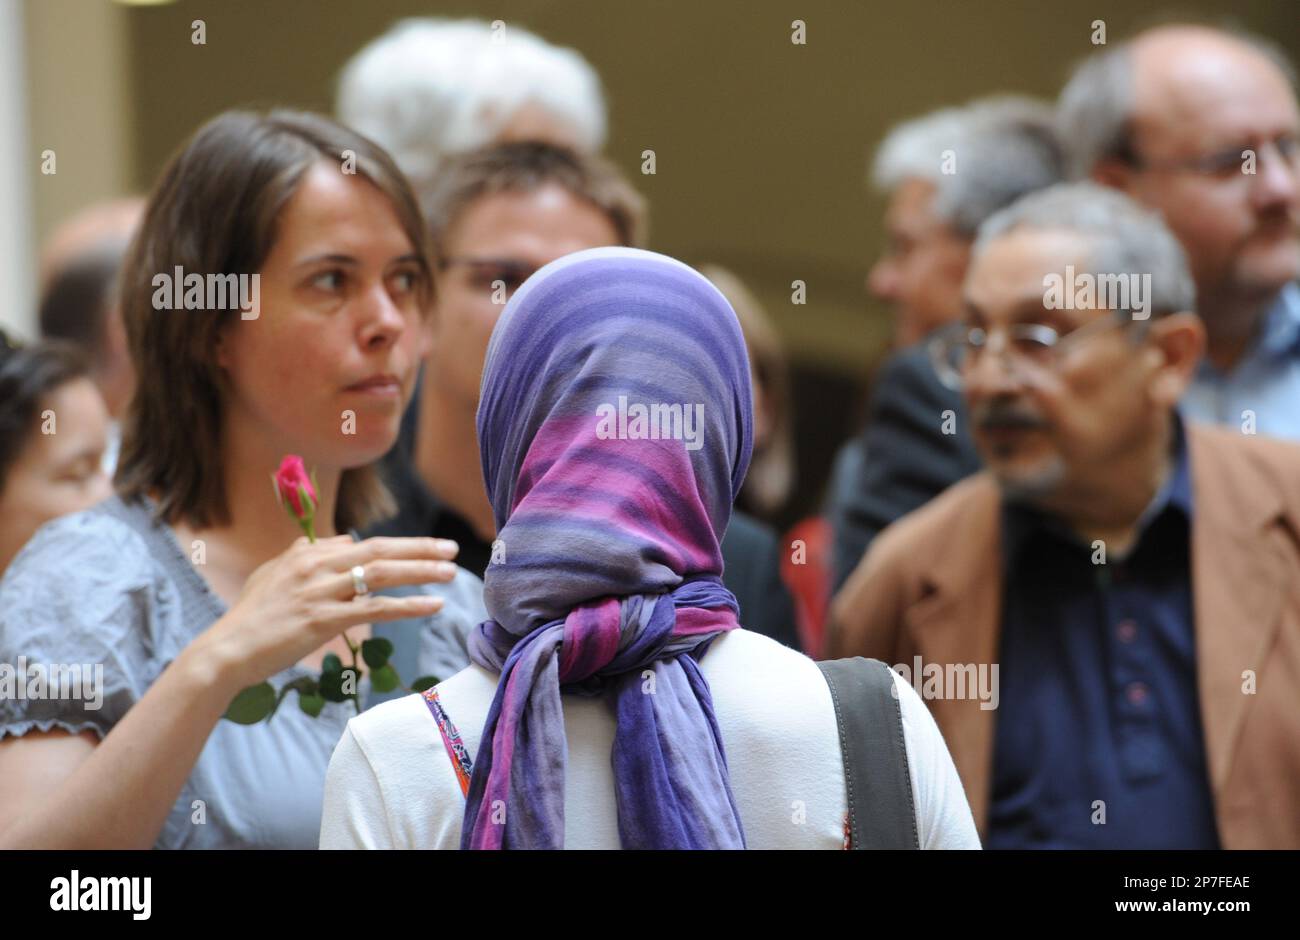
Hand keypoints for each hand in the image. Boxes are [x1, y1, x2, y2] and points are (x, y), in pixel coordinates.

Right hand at [196, 535, 459, 690]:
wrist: (227, 651)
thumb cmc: (249, 617)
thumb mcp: (272, 574)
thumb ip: (303, 554)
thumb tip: (334, 541)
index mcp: (306, 553)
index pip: (362, 543)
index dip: (399, 546)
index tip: (428, 548)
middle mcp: (315, 565)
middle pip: (378, 550)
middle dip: (419, 548)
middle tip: (451, 548)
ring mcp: (319, 592)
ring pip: (380, 575)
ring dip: (421, 572)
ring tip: (451, 572)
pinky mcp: (323, 620)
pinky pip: (375, 609)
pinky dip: (407, 605)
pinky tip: (432, 605)